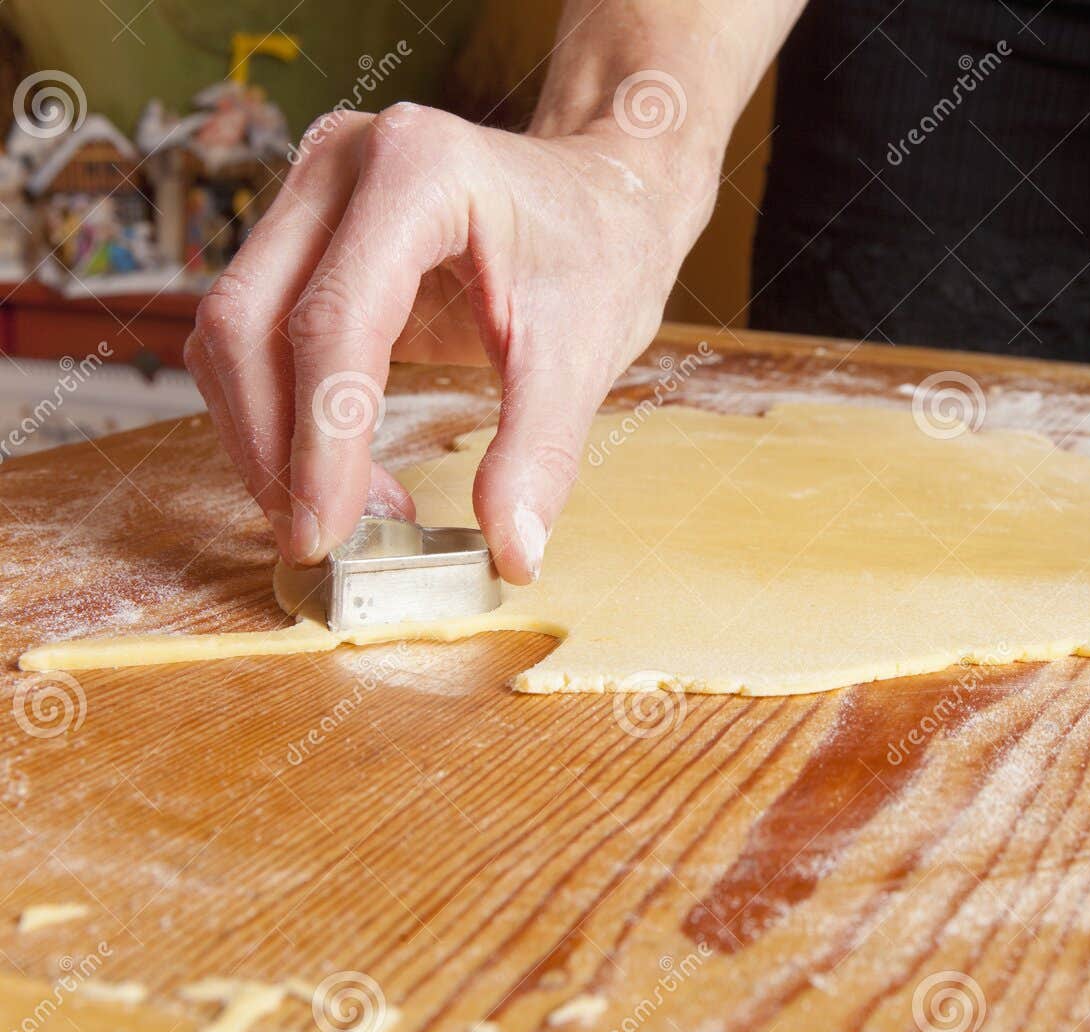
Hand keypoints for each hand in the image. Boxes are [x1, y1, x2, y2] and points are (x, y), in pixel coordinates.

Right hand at [185, 103, 712, 582]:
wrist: (600, 194)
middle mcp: (342, 161)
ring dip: (266, 438)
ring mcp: (309, 189)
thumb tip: (512, 554)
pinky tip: (341, 472)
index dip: (321, 442)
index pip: (334, 321)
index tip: (326, 534)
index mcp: (420, 170)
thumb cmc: (598, 253)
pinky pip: (252, 332)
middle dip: (274, 448)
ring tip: (345, 516)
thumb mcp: (584, 354)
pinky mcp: (299, 232)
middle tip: (321, 543)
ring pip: (230, 330)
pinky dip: (277, 412)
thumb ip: (540, 453)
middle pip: (250, 321)